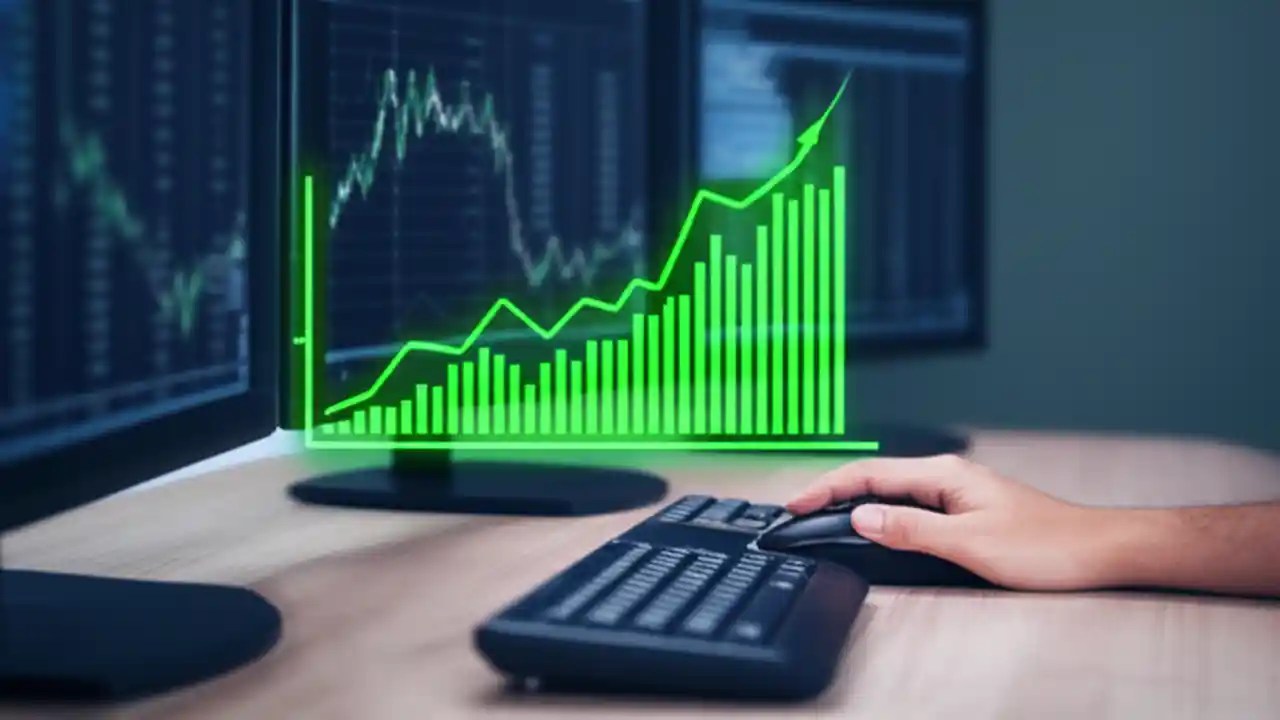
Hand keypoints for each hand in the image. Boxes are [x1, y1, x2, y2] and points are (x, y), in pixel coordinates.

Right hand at [786, 455, 1122, 590]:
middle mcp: (948, 477)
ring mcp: (958, 493)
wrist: (1099, 551)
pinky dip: (881, 513)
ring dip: (855, 501)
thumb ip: (911, 529)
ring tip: (823, 514)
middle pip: (875, 477)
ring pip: (891, 491)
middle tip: (797, 509)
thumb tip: (861, 517)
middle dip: (832, 491)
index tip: (796, 502)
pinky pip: (910, 506)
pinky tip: (874, 526)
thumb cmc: (1047, 545)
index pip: (869, 474)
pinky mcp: (966, 511)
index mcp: (944, 475)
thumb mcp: (970, 542)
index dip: (827, 488)